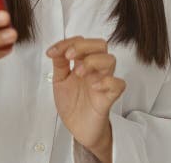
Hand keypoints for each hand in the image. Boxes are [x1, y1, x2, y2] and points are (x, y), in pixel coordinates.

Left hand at [46, 36, 125, 159]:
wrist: (78, 128)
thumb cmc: (72, 103)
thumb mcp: (60, 81)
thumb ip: (59, 64)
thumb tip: (54, 49)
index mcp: (83, 63)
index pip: (81, 42)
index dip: (67, 42)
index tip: (52, 52)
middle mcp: (95, 69)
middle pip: (100, 45)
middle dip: (83, 46)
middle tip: (69, 56)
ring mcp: (103, 82)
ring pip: (110, 60)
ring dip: (93, 61)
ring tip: (78, 73)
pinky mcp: (109, 97)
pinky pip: (118, 84)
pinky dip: (107, 81)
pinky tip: (94, 86)